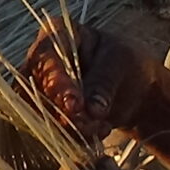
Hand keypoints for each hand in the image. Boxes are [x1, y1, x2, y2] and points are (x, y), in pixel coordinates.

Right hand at [22, 21, 158, 140]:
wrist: (135, 88)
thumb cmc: (126, 63)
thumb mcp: (120, 64)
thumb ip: (102, 83)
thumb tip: (90, 111)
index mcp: (57, 33)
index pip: (45, 57)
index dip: (56, 82)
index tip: (75, 105)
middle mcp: (41, 61)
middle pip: (34, 88)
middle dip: (61, 112)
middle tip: (88, 124)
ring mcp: (41, 88)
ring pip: (40, 113)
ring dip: (69, 128)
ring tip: (101, 128)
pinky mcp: (48, 113)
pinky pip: (50, 129)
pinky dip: (73, 136)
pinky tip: (99, 133)